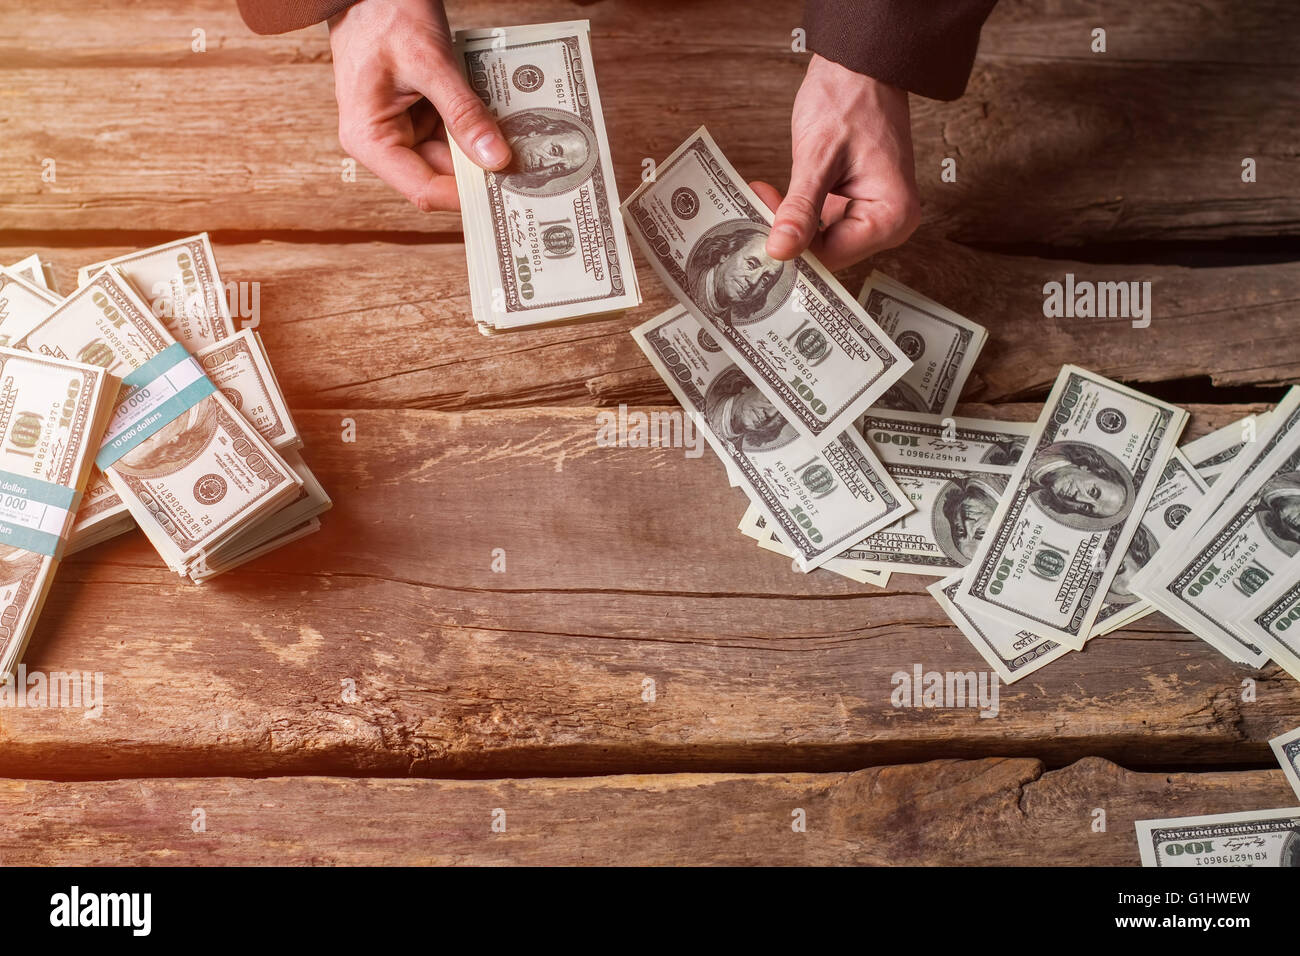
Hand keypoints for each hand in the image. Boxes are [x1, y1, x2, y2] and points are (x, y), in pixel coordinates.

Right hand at [328, 0, 511, 211]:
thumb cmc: (384, 12)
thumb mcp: (429, 61)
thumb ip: (463, 112)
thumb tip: (496, 159)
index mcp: (370, 139)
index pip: (423, 189)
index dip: (467, 196)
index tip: (507, 193)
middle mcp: (385, 142)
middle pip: (444, 175)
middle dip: (484, 170)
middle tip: (529, 171)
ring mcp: (405, 129)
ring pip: (455, 155)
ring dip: (486, 148)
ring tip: (525, 146)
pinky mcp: (421, 115)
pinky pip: (456, 132)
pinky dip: (480, 127)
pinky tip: (508, 124)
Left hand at [753, 54, 920, 271]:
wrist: (861, 66)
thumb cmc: (850, 99)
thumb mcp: (818, 157)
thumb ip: (800, 208)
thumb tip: (780, 250)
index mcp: (892, 217)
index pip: (831, 256)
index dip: (792, 242)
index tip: (762, 210)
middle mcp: (890, 225)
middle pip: (827, 253)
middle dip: (790, 233)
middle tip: (759, 201)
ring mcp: (873, 217)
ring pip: (820, 243)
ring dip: (790, 224)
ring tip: (766, 195)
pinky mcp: (855, 208)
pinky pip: (822, 226)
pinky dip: (798, 215)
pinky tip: (779, 196)